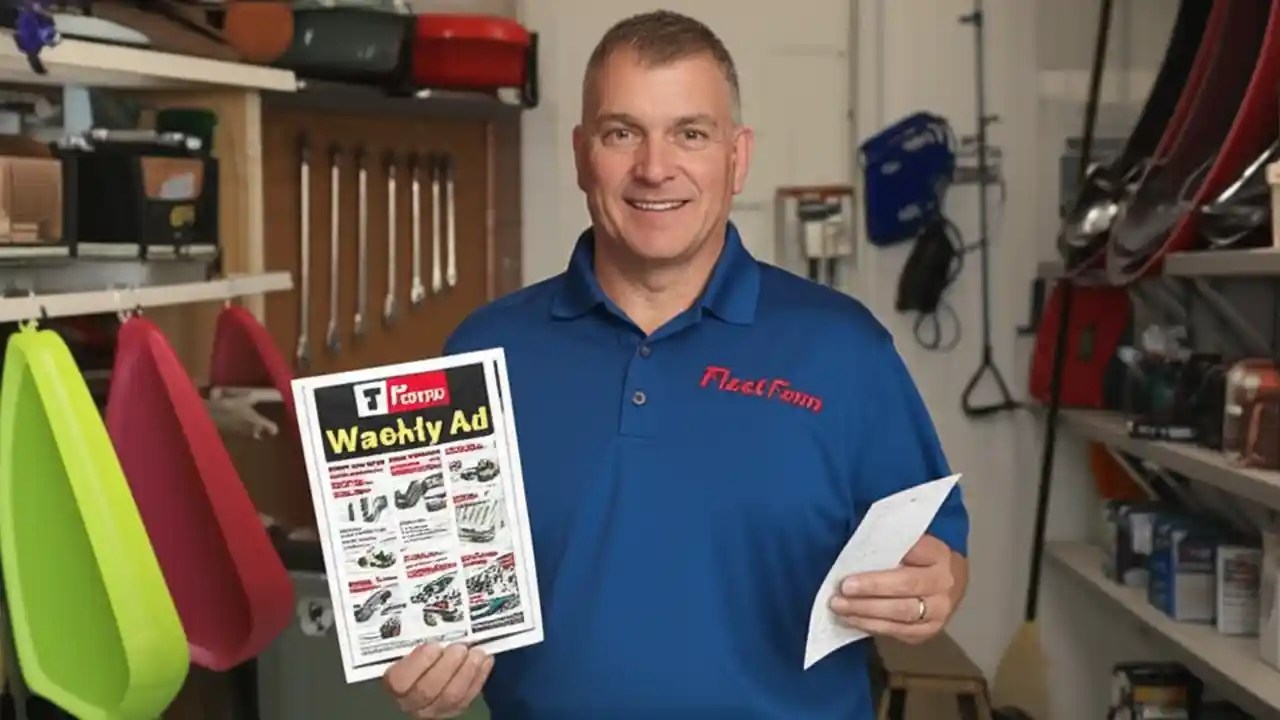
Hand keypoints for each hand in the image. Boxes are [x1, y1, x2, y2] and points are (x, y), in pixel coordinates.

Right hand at [383, 642, 493, 717]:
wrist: (432, 666)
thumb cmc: (419, 649)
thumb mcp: (411, 640)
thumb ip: (417, 633)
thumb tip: (434, 611)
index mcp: (394, 681)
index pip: (399, 680)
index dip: (419, 663)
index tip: (434, 645)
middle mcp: (410, 700)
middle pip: (427, 690)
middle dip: (448, 666)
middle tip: (460, 647)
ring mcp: (432, 708)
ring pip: (450, 697)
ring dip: (467, 672)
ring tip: (477, 653)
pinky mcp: (453, 709)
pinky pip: (467, 698)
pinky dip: (479, 677)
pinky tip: (485, 660)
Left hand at [828, 534, 955, 644]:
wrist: (948, 587)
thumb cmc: (918, 561)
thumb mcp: (911, 545)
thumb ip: (889, 545)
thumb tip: (854, 547)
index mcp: (938, 554)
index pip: (913, 551)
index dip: (887, 553)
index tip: (856, 557)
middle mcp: (943, 583)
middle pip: (907, 585)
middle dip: (872, 587)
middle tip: (843, 587)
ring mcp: (939, 611)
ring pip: (901, 612)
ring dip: (866, 610)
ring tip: (839, 606)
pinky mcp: (927, 632)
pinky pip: (897, 630)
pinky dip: (871, 625)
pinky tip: (851, 619)